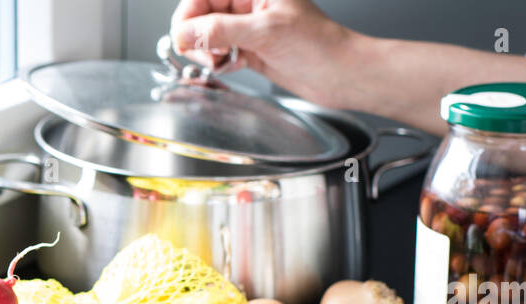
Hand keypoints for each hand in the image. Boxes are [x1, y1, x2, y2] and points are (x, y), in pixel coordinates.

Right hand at [170, 0, 354, 106]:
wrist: (341, 75)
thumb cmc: (320, 45)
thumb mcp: (265, 32)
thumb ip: (220, 30)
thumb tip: (184, 32)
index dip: (188, 16)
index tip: (183, 38)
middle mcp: (250, 4)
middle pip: (201, 15)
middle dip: (198, 37)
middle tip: (206, 55)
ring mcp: (249, 27)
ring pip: (208, 36)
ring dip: (207, 52)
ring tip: (222, 61)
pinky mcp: (251, 49)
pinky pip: (220, 52)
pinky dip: (220, 62)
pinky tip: (232, 66)